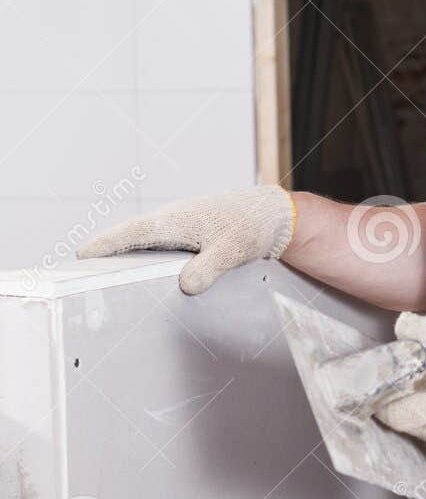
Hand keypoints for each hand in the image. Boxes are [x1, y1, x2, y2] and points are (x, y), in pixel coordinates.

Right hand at [75, 186, 295, 294]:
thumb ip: (208, 268)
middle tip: (84, 269)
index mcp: (176, 221)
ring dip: (127, 250)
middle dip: (109, 249)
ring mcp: (180, 222)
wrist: (271, 213)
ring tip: (107, 272)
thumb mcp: (232, 250)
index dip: (106, 245)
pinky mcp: (189, 229)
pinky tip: (146, 269)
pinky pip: (160, 241)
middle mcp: (173, 218)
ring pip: (146, 237)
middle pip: (131, 235)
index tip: (82, 255)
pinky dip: (146, 251)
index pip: (131, 233)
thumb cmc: (250, 226)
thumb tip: (186, 285)